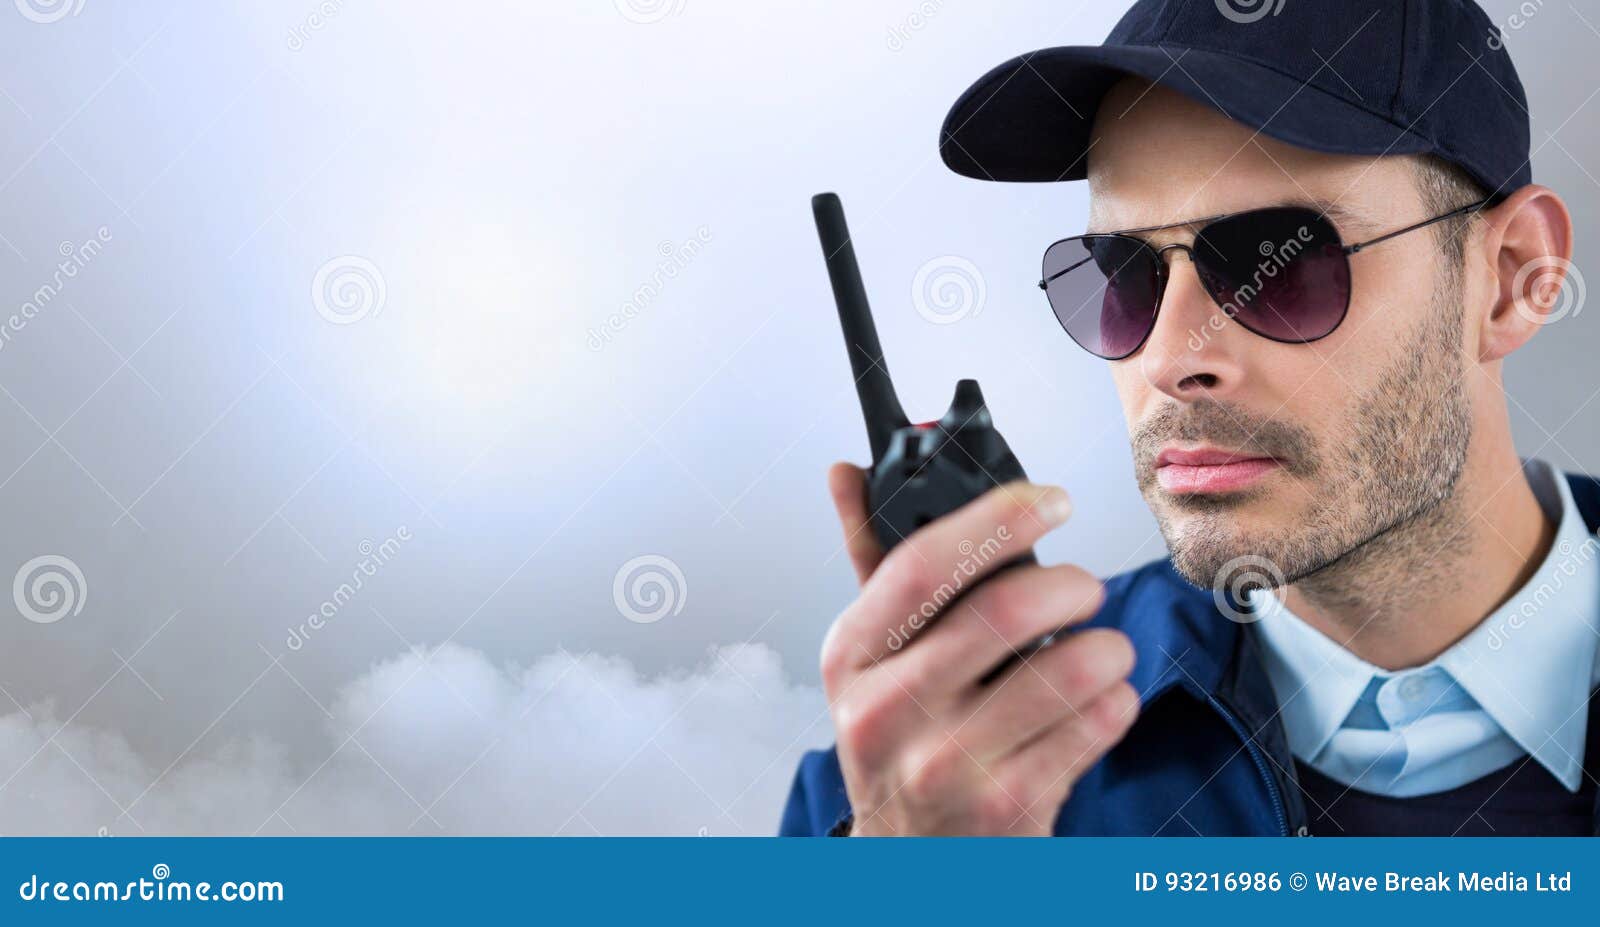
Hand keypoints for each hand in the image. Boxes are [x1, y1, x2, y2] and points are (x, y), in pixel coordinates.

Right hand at [820, 463, 1137, 835]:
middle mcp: (887, 712)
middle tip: (1084, 589)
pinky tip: (1095, 704)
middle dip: (1071, 585)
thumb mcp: (871, 658)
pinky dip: (1116, 700)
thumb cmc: (902, 737)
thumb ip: (871, 562)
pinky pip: (1098, 724)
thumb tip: (847, 472)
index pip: (921, 564)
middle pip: (1004, 611)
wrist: (911, 861)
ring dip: (1107, 647)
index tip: (1049, 499)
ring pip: (1069, 668)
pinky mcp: (1010, 807)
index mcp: (849, 656)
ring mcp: (947, 765)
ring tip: (1099, 650)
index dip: (995, 518)